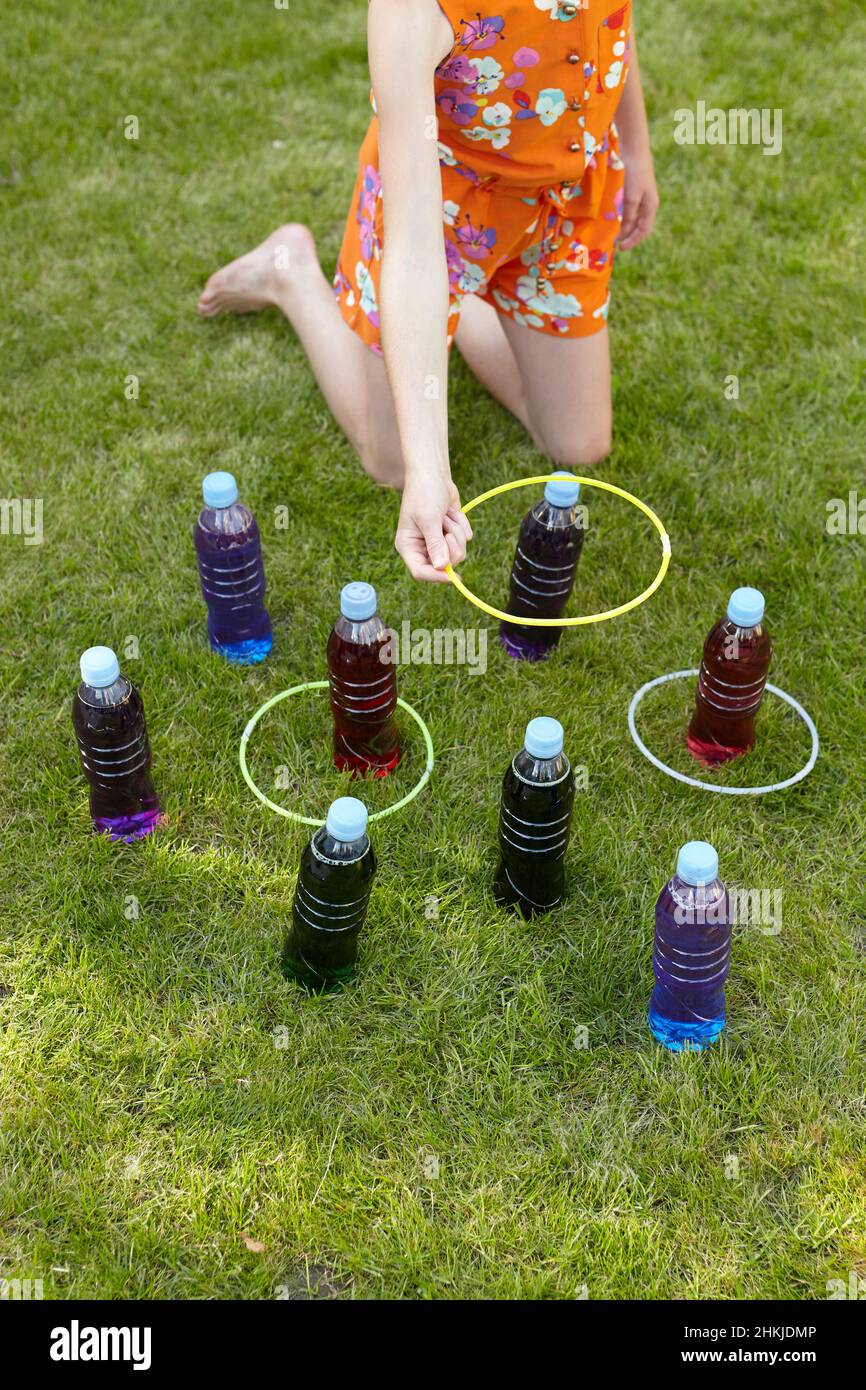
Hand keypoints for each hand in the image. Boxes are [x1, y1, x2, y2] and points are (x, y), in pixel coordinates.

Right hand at [395, 468, 472, 582]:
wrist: (433, 474)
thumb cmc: (424, 493)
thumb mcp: (429, 518)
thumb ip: (435, 543)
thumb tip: (442, 568)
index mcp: (408, 546)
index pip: (420, 572)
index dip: (437, 577)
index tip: (454, 577)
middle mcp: (422, 548)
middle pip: (444, 565)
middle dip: (451, 546)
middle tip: (448, 530)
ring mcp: (438, 542)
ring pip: (458, 552)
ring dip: (457, 532)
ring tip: (446, 516)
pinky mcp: (451, 534)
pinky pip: (465, 539)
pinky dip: (462, 523)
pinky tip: (451, 512)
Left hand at [618, 147, 658, 250]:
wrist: (634, 149)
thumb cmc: (634, 173)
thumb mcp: (631, 197)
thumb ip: (628, 216)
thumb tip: (624, 233)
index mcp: (650, 206)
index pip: (643, 231)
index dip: (632, 241)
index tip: (620, 248)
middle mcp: (647, 203)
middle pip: (639, 226)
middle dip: (628, 236)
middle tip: (614, 244)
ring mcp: (641, 197)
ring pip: (633, 218)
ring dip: (623, 227)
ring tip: (612, 233)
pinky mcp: (633, 190)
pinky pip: (628, 209)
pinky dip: (620, 216)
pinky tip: (612, 218)